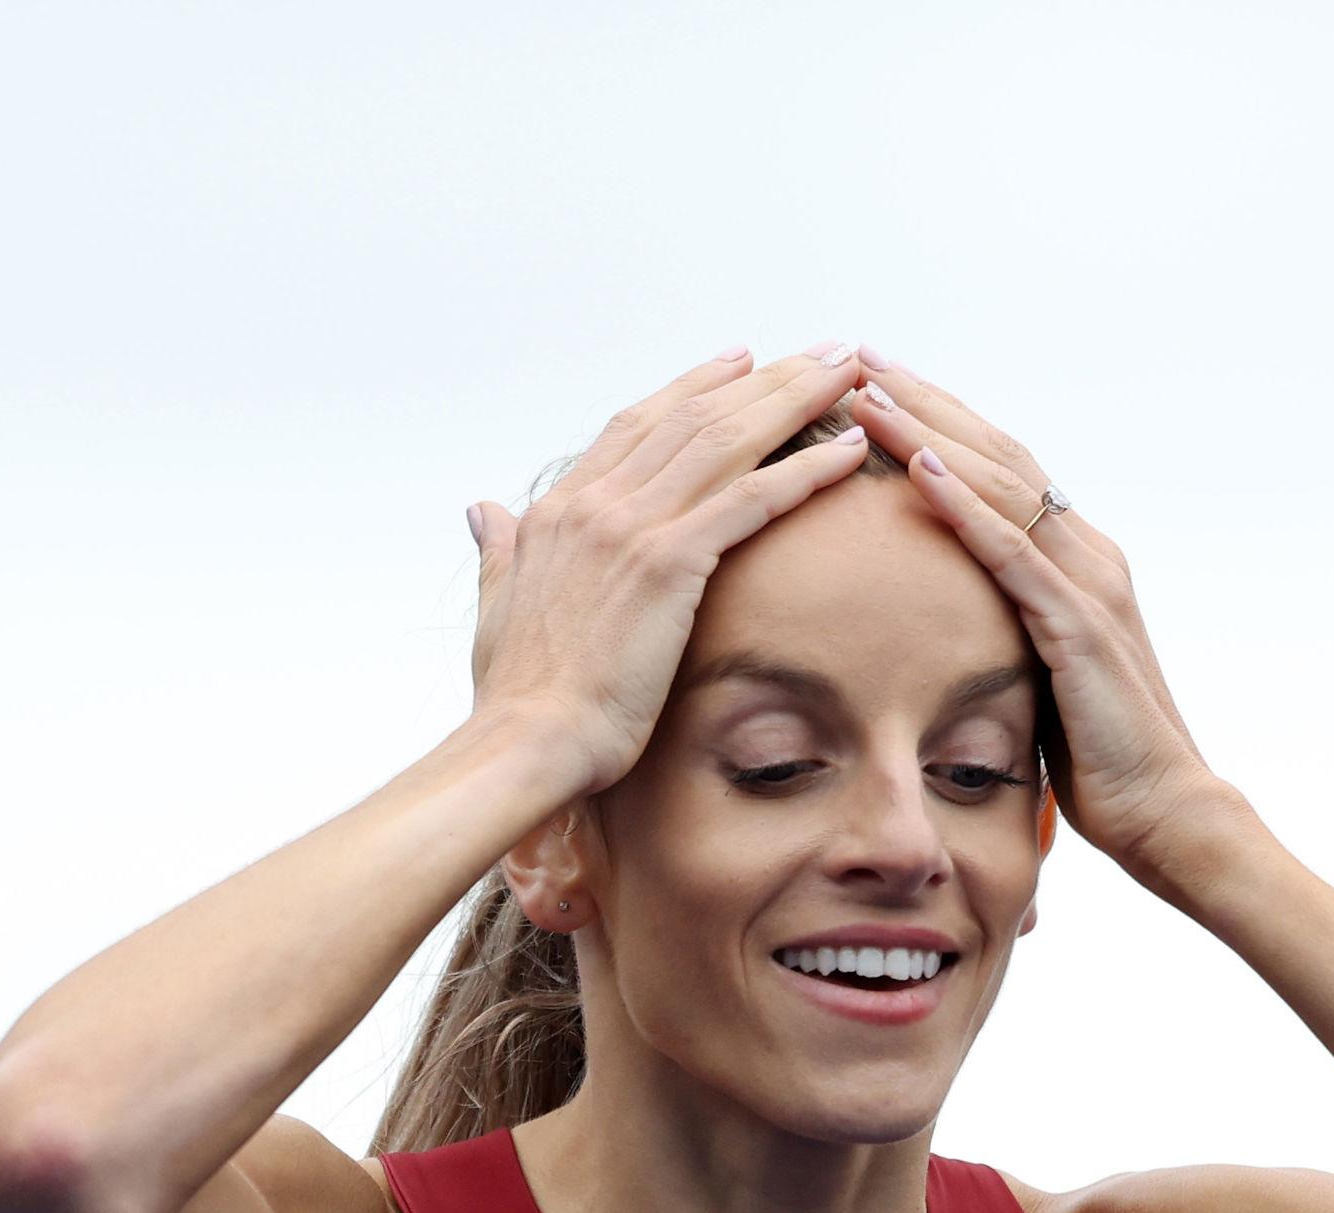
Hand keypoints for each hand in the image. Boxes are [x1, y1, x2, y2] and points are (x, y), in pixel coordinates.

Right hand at [464, 346, 874, 798]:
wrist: (526, 741)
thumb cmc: (517, 695)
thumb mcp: (497, 604)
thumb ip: (498, 548)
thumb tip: (482, 508)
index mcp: (559, 510)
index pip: (638, 425)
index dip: (694, 388)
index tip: (741, 362)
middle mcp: (596, 503)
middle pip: (696, 416)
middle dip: (767, 377)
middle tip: (822, 350)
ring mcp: (632, 527)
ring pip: (730, 439)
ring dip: (797, 398)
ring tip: (850, 371)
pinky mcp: (669, 563)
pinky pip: (753, 500)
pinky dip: (806, 469)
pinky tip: (849, 452)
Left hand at [845, 356, 1234, 876]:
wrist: (1165, 810)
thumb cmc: (1100, 756)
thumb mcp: (1040, 675)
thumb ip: (1009, 630)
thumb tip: (949, 622)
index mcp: (1078, 560)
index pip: (1002, 468)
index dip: (941, 420)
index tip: (877, 384)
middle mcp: (1088, 554)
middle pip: (997, 454)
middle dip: (925, 402)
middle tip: (858, 356)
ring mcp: (1088, 585)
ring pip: (1001, 487)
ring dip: (930, 436)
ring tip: (869, 395)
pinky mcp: (1078, 628)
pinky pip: (1013, 555)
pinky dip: (965, 508)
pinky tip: (920, 471)